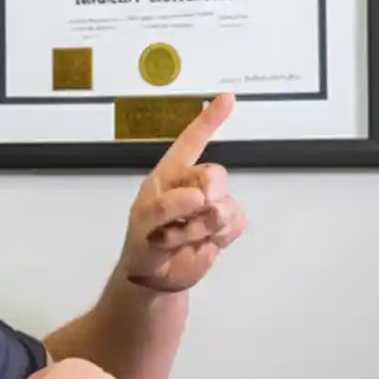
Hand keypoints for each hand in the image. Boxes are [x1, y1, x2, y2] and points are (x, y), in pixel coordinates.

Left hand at [119, 93, 246, 292]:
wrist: (156, 278)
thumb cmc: (142, 245)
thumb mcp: (144, 224)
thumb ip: (168, 206)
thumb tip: (198, 195)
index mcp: (168, 175)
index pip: (191, 141)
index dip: (209, 120)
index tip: (227, 99)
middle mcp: (191, 185)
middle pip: (214, 175)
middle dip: (202, 198)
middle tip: (185, 217)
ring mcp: (210, 205)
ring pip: (225, 203)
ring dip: (203, 225)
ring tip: (182, 237)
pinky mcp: (224, 226)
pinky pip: (236, 222)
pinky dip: (219, 235)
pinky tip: (202, 242)